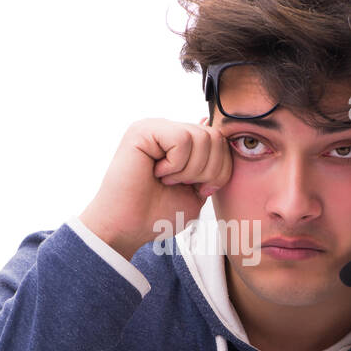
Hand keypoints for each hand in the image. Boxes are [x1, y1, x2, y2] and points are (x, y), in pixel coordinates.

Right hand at [79, 117, 231, 259]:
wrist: (129, 228)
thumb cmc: (157, 213)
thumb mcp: (198, 189)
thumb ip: (211, 162)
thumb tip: (207, 122)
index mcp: (180, 143)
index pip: (220, 140)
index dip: (220, 170)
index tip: (200, 189)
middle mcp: (168, 130)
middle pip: (214, 137)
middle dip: (207, 171)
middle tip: (180, 184)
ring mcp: (155, 128)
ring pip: (200, 137)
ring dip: (189, 169)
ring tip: (167, 180)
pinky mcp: (143, 130)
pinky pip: (182, 139)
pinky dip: (175, 164)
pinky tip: (157, 172)